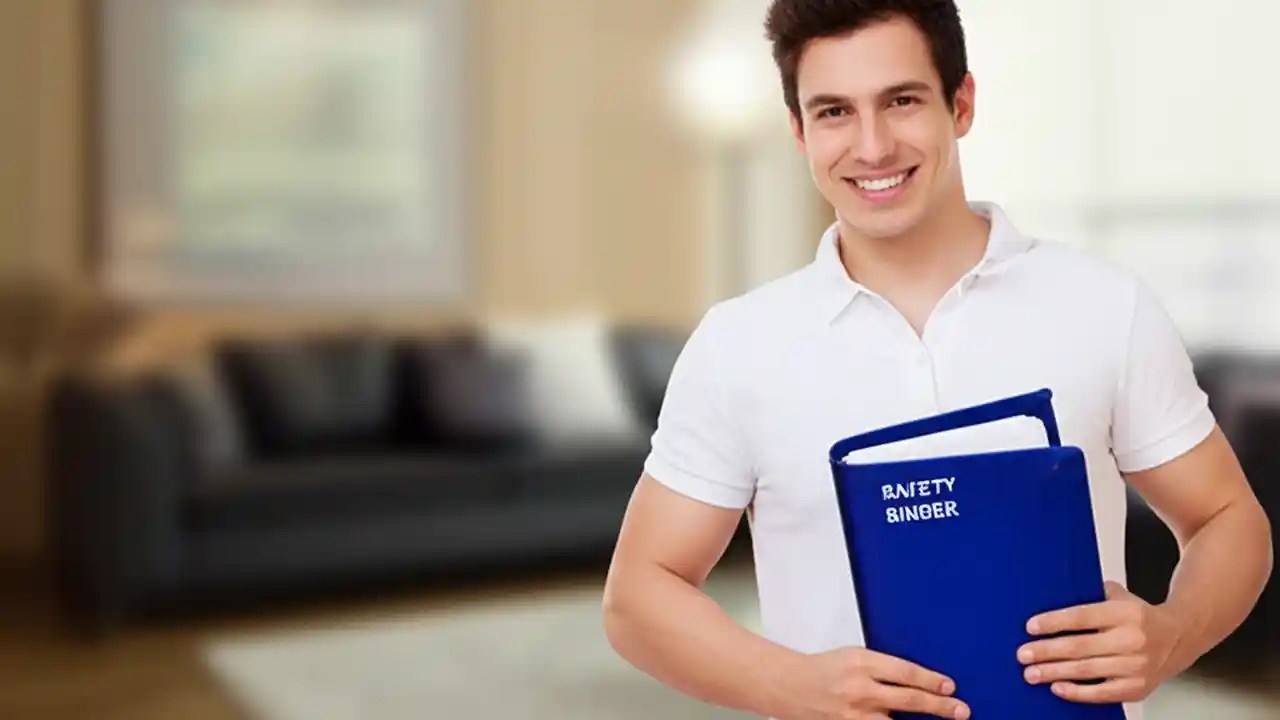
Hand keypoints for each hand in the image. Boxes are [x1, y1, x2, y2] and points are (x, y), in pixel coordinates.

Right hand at [776, 646, 970, 719]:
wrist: (789, 686)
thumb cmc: (824, 669)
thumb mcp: (854, 656)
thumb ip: (883, 669)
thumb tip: (918, 682)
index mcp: (862, 663)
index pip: (905, 672)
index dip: (931, 680)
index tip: (949, 686)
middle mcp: (860, 689)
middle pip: (908, 699)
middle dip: (939, 706)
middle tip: (960, 711)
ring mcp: (854, 715)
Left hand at [1018, 581, 1184, 702]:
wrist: (1180, 637)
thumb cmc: (1141, 617)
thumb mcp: (1120, 597)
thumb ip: (1092, 594)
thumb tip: (1054, 592)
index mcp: (1126, 613)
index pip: (1082, 617)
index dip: (1054, 623)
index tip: (1031, 627)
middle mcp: (1132, 640)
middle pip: (1080, 647)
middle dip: (1046, 652)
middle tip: (1023, 654)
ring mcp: (1136, 666)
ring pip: (1086, 671)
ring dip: (1054, 673)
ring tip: (1031, 673)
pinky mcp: (1137, 688)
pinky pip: (1102, 693)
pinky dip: (1077, 692)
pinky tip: (1058, 688)